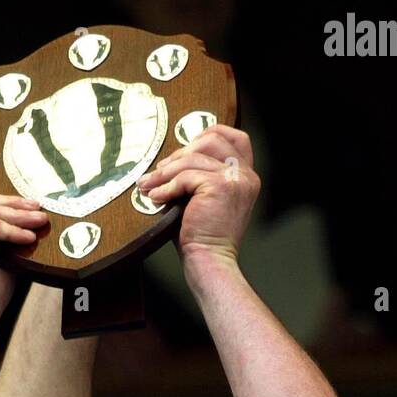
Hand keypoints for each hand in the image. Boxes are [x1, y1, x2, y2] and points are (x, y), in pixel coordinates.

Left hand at [138, 125, 259, 275]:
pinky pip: (185, 176)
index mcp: (246, 177)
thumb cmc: (204, 237)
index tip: (184, 150)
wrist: (209, 260)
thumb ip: (199, 176)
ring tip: (150, 185)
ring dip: (165, 172)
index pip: (235, 138)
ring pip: (193, 158)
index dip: (208, 135)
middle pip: (211, 140)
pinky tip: (157, 197)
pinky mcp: (220, 186)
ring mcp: (235, 179)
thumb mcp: (206, 199)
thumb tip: (171, 162)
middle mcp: (246, 175)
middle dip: (180, 153)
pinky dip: (167, 186)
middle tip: (160, 172)